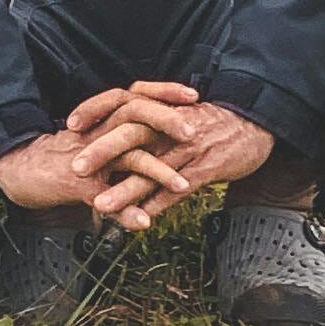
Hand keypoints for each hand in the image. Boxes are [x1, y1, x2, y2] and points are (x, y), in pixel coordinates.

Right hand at [0, 84, 196, 223]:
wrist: (18, 170)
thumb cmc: (60, 158)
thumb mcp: (95, 143)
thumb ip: (121, 141)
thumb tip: (153, 143)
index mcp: (103, 120)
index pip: (138, 95)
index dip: (165, 92)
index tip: (194, 95)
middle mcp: (98, 132)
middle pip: (135, 113)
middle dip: (166, 120)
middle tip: (193, 133)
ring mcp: (89, 158)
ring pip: (127, 156)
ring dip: (158, 171)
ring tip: (184, 186)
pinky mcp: (77, 185)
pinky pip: (106, 197)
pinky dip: (126, 211)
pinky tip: (143, 223)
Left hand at [89, 90, 277, 224]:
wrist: (255, 126)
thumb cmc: (213, 123)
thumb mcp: (180, 114)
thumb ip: (153, 123)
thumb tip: (123, 133)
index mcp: (162, 110)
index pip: (122, 105)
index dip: (96, 111)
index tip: (69, 124)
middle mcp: (171, 127)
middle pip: (131, 135)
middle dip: (102, 151)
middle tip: (75, 168)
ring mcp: (188, 148)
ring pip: (151, 169)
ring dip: (125, 189)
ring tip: (101, 204)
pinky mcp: (205, 169)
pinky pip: (177, 189)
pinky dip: (158, 205)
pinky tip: (138, 220)